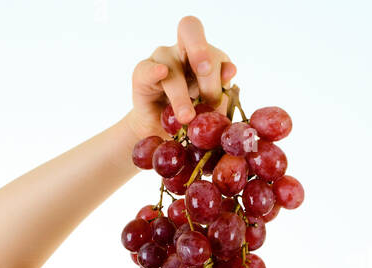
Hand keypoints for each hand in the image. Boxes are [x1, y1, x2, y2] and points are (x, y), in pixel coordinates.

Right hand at [124, 16, 236, 142]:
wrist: (162, 134)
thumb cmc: (190, 116)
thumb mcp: (210, 106)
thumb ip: (221, 88)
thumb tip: (230, 70)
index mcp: (204, 55)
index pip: (212, 47)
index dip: (218, 61)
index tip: (224, 82)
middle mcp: (181, 50)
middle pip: (190, 30)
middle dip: (200, 51)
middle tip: (205, 73)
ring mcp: (160, 59)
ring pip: (172, 67)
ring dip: (182, 94)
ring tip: (187, 117)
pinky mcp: (141, 74)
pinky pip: (146, 69)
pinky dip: (154, 71)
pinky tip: (161, 72)